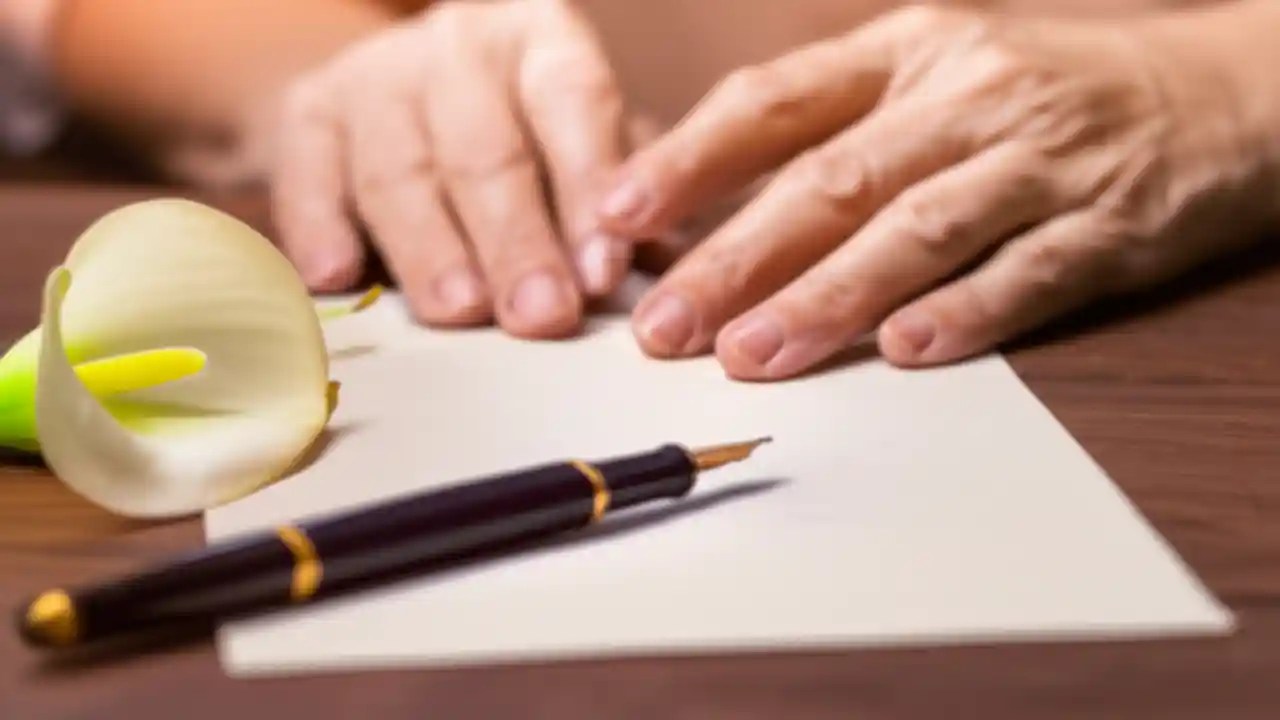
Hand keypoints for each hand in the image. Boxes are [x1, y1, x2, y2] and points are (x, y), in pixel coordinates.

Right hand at [270, 0, 630, 337]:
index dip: (586, 188)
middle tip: (542, 317)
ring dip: (431, 249)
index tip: (602, 272)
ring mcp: (376, 78)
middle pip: (484, 149)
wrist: (410, 95)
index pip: (572, 104)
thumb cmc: (525, 142)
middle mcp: (459, 48)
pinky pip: (306, 176)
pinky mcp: (307, 115)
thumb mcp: (581, 153)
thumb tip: (666, 287)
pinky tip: (338, 278)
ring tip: (460, 313)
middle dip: (516, 240)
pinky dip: (319, 228)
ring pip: (400, 169)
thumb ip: (617, 211)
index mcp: (543, 43)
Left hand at [599, 4, 1279, 378]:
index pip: (775, 101)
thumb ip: (827, 131)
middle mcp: (966, 97)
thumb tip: (701, 203)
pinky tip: (906, 352)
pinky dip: (966, 312)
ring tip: (753, 353)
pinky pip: (1028, 270)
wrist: (1211, 92)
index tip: (618, 214)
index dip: (690, 158)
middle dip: (736, 257)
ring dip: (828, 297)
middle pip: (831, 180)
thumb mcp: (930, 73)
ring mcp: (1040, 159)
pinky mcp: (1108, 224)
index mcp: (906, 53)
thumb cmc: (1038, 93)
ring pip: (917, 230)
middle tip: (665, 325)